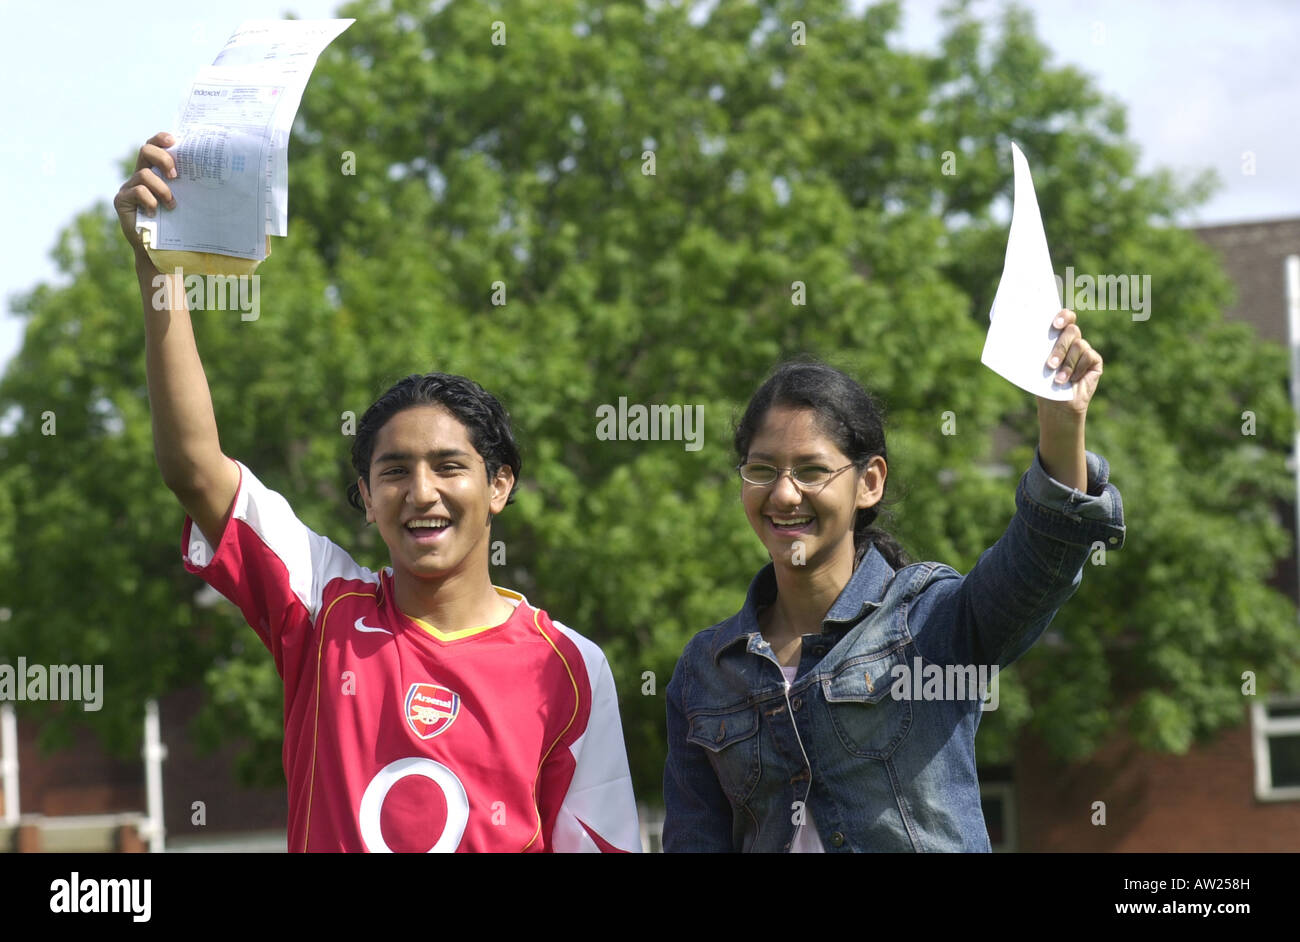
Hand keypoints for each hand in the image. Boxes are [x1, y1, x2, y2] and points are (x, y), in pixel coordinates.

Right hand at [113, 131, 178, 255]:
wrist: (161, 249)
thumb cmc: (177, 223)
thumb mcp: (185, 200)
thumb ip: (188, 185)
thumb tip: (214, 170)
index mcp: (155, 171)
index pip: (154, 146)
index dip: (161, 139)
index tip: (174, 140)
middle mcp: (139, 175)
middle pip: (145, 150)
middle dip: (162, 158)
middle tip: (175, 175)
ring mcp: (128, 187)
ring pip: (144, 174)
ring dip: (163, 189)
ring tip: (171, 205)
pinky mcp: (122, 200)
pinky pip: (138, 191)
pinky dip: (151, 202)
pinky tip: (155, 213)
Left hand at [1036, 308, 1102, 419]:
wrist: (1056, 405)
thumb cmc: (1043, 383)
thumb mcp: (1037, 364)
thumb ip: (1037, 348)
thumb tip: (1024, 337)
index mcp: (1058, 337)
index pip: (1066, 317)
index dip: (1063, 316)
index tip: (1054, 325)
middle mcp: (1073, 340)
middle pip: (1072, 330)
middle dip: (1060, 348)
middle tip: (1050, 364)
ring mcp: (1085, 350)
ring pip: (1079, 345)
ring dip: (1067, 364)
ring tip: (1058, 379)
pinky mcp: (1095, 361)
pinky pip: (1088, 356)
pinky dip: (1077, 369)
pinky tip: (1072, 381)